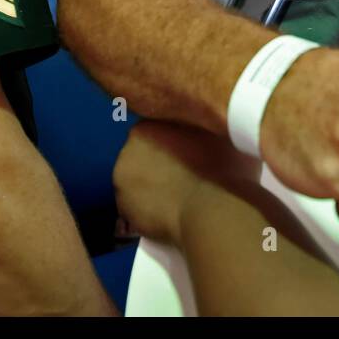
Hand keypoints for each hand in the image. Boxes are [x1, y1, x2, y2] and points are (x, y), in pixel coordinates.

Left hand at [113, 120, 256, 244]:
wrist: (210, 210)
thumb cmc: (217, 165)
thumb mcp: (212, 131)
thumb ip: (195, 125)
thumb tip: (197, 126)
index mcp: (144, 128)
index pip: (152, 130)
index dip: (170, 141)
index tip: (187, 150)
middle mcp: (125, 153)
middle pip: (141, 154)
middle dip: (156, 161)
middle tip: (183, 172)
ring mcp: (121, 185)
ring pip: (138, 182)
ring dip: (152, 184)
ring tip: (179, 194)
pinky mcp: (125, 213)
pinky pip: (138, 206)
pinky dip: (151, 207)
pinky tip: (172, 211)